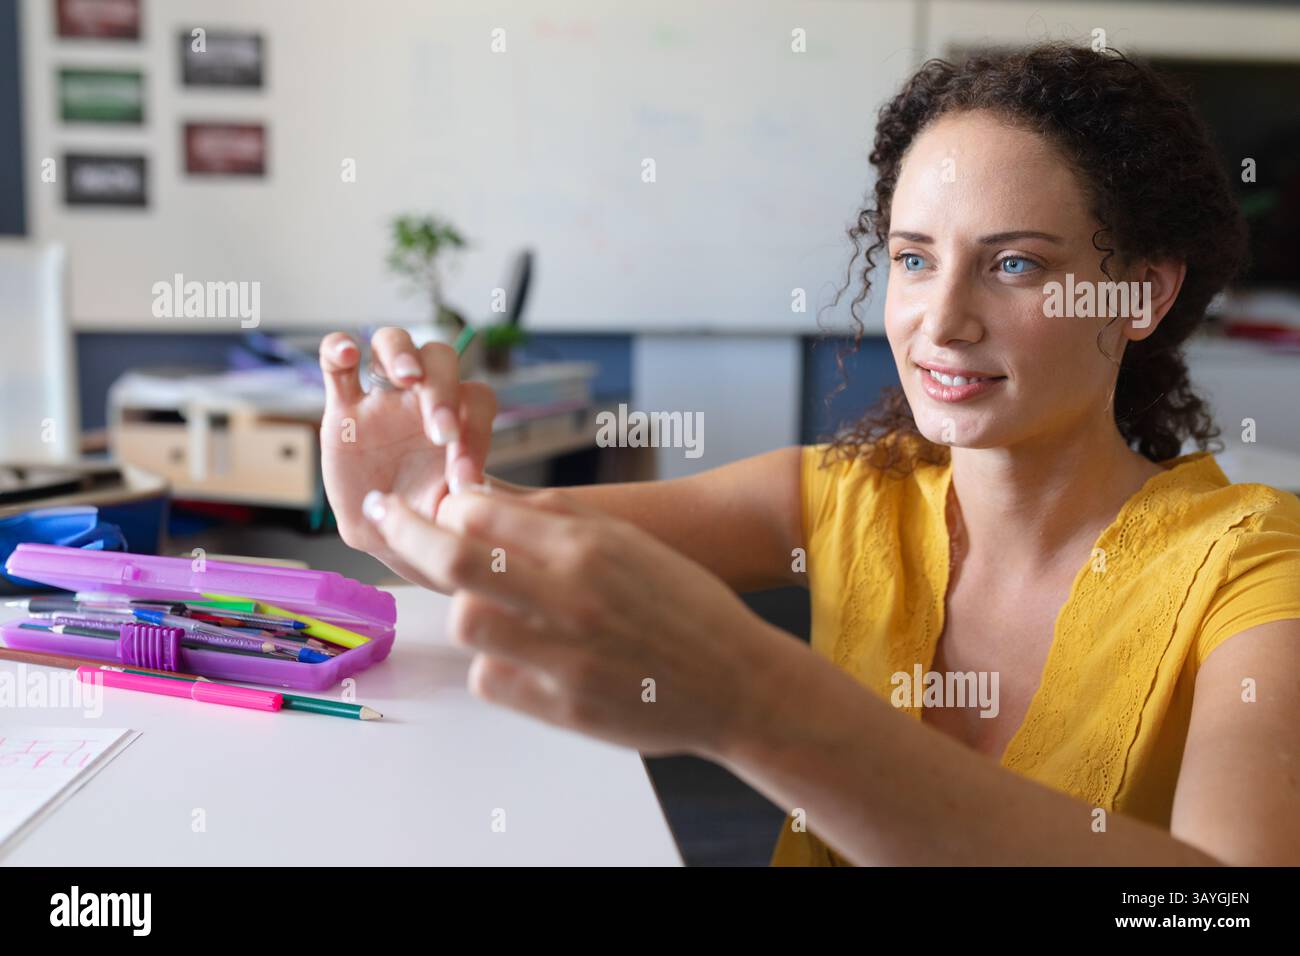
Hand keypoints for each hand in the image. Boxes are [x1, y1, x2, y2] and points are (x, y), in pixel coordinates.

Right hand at [319, 327, 495, 588]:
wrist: (391, 535)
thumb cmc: (431, 517)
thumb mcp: (456, 514)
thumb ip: (467, 500)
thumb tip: (473, 492)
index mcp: (460, 417)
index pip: (476, 399)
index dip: (476, 430)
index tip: (465, 478)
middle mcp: (422, 398)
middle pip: (439, 359)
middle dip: (443, 390)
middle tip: (441, 433)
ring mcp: (381, 398)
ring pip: (392, 344)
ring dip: (402, 353)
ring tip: (407, 376)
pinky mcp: (342, 408)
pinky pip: (336, 363)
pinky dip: (338, 348)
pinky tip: (346, 353)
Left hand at [361, 485, 791, 757]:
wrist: (738, 683)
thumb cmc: (685, 605)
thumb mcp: (630, 543)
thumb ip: (557, 522)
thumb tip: (477, 501)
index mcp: (590, 544)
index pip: (482, 510)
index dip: (446, 505)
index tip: (432, 507)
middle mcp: (573, 594)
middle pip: (456, 558)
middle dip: (408, 534)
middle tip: (386, 522)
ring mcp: (566, 654)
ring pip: (466, 620)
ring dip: (465, 607)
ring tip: (486, 606)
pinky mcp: (563, 706)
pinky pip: (491, 679)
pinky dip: (494, 664)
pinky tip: (518, 655)